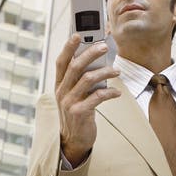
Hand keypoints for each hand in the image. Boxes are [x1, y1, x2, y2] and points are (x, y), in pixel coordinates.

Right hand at [55, 34, 120, 166]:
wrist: (74, 140)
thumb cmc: (78, 113)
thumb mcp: (75, 95)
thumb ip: (81, 79)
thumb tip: (98, 60)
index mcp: (59, 85)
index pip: (61, 62)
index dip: (68, 47)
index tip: (78, 34)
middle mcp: (61, 92)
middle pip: (75, 67)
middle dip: (90, 54)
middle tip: (104, 46)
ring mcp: (69, 103)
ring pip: (88, 80)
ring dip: (105, 72)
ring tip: (116, 71)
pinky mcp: (79, 113)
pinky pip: (97, 97)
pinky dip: (109, 92)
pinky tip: (117, 92)